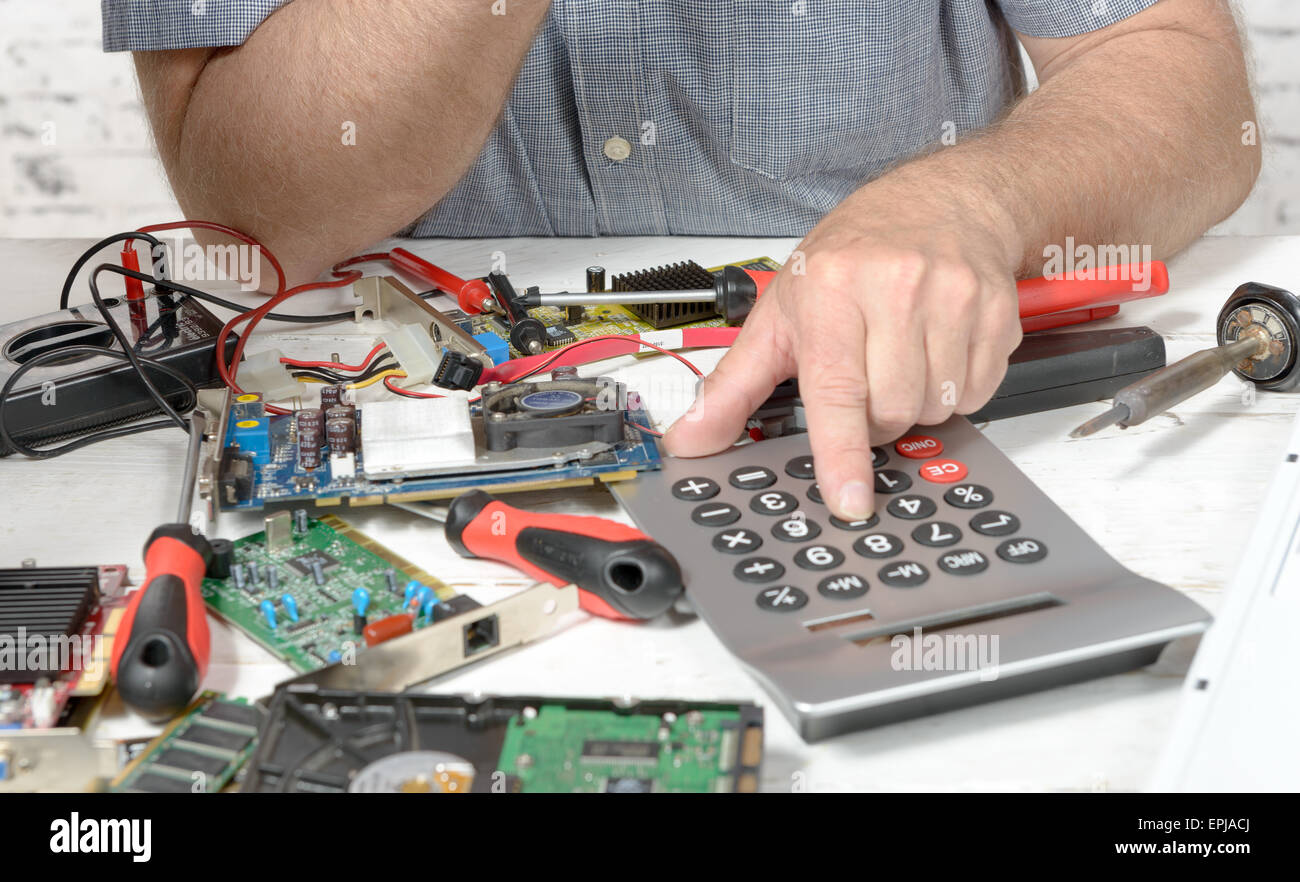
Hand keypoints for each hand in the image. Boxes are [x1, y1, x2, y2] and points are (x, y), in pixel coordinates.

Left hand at [663, 173, 1023, 520]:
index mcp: (830, 290)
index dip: (842, 452)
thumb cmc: (851, 258)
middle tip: (864, 381)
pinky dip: (956, 389)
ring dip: (916, 404)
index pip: (837, 389)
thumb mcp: (780, 315)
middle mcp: (894, 287)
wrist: (938, 201)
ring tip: (900, 358)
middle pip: (891, 410)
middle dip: (874, 419)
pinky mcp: (995, 309)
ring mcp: (952, 296)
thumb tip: (693, 439)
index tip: (848, 497)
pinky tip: (937, 351)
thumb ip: (733, 386)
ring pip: (936, 407)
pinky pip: (978, 391)